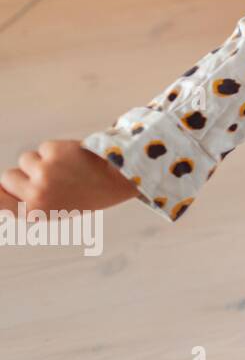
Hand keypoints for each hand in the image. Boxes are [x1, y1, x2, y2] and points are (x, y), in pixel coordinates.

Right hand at [1, 140, 140, 216]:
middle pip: (7, 176)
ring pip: (26, 159)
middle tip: (45, 176)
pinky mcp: (52, 152)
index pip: (0, 202)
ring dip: (41, 160)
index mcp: (35, 213)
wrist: (118, 177)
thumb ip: (28, 204)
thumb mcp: (56, 209)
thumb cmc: (85, 195)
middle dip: (22, 173)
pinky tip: (73, 158)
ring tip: (65, 168)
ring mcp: (43, 171)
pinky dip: (55, 150)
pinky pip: (43, 147)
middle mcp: (35, 194)